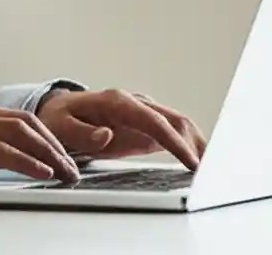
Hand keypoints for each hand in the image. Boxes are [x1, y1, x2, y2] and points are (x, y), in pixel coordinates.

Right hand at [0, 95, 81, 186]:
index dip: (41, 135)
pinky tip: (39, 173)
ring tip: (63, 172)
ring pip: (17, 131)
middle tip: (70, 166)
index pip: (12, 116)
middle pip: (23, 121)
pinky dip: (25, 160)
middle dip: (53, 144)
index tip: (57, 155)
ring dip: (47, 153)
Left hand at [37, 89, 207, 168]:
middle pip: (175, 120)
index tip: (190, 161)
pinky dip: (189, 146)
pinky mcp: (145, 125)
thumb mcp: (60, 126)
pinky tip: (199, 162)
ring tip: (214, 169)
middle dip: (196, 143)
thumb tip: (107, 135)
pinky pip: (173, 133)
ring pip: (179, 125)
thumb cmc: (59, 119)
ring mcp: (143, 113)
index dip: (175, 142)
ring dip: (198, 144)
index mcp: (118, 102)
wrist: (57, 112)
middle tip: (212, 169)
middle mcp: (135, 103)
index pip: (154, 121)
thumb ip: (82, 133)